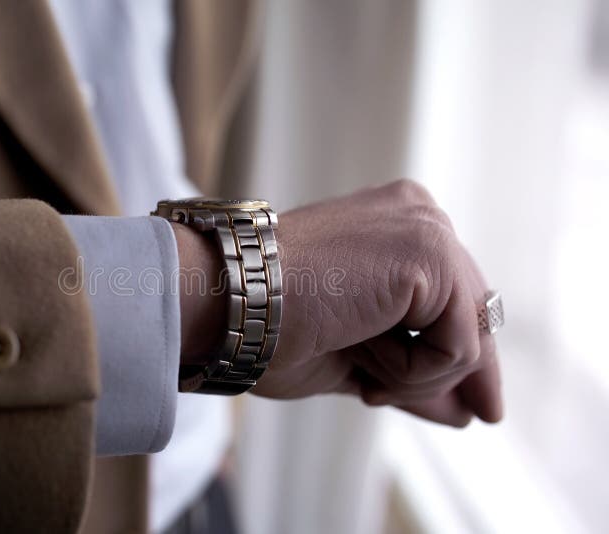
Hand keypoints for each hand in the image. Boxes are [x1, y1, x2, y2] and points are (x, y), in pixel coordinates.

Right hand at [252, 179, 502, 426]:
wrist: (232, 303)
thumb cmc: (272, 330)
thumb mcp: (358, 360)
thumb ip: (414, 377)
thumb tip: (467, 415)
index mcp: (395, 227)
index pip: (453, 298)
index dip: (465, 356)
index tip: (475, 407)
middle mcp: (418, 215)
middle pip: (473, 312)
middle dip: (466, 374)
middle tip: (471, 419)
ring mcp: (427, 229)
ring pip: (469, 335)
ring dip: (415, 376)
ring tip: (363, 372)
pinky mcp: (430, 253)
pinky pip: (458, 345)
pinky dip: (414, 373)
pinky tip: (364, 358)